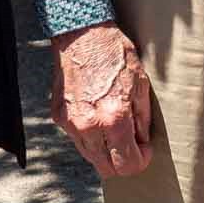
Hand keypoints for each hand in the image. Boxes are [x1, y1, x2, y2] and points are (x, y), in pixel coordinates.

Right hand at [51, 22, 153, 178]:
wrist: (82, 34)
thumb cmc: (115, 54)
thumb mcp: (140, 84)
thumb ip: (142, 119)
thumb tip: (142, 142)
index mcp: (113, 118)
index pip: (127, 164)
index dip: (141, 160)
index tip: (145, 149)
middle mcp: (89, 126)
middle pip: (106, 168)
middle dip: (122, 161)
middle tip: (132, 144)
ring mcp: (70, 123)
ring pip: (90, 157)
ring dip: (105, 150)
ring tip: (114, 127)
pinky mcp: (59, 116)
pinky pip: (77, 138)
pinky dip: (89, 136)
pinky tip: (97, 116)